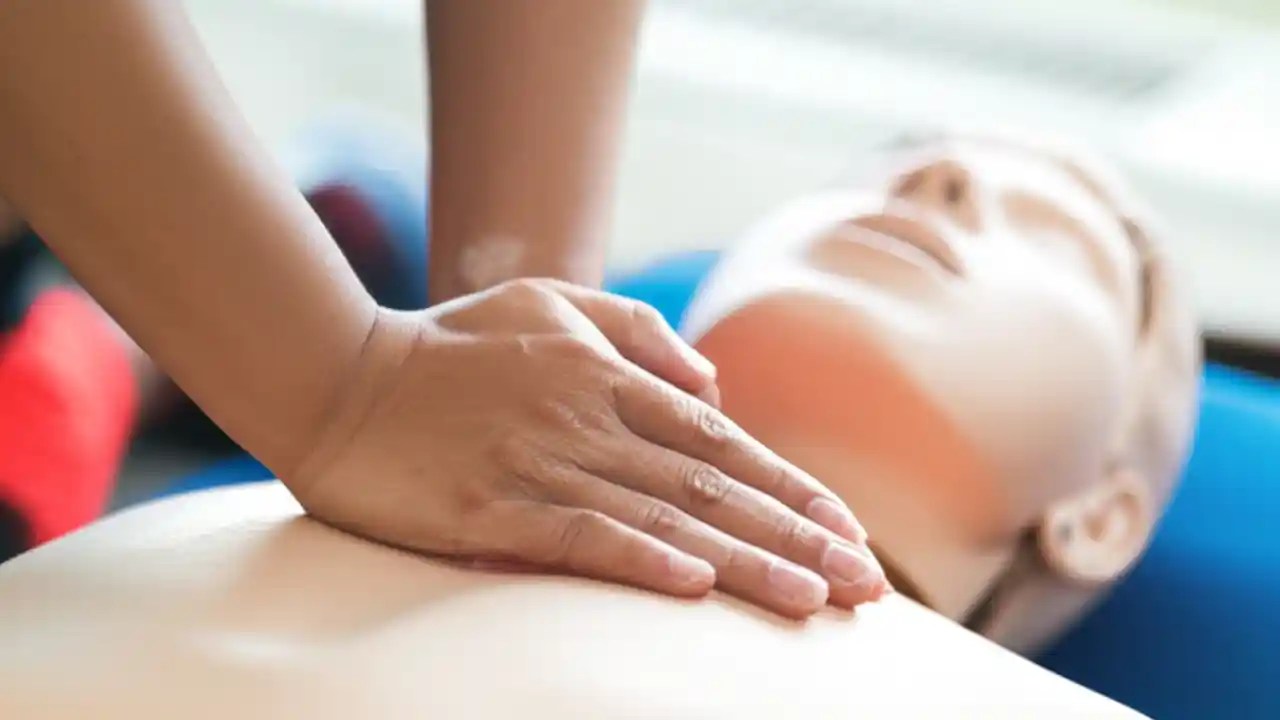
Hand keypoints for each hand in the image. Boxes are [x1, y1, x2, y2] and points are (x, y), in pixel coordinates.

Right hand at [289, 279, 886, 617]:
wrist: (336, 373)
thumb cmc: (450, 345)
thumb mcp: (551, 305)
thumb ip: (638, 336)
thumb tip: (712, 385)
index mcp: (610, 378)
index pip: (725, 443)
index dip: (792, 488)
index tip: (848, 531)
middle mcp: (591, 421)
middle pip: (715, 487)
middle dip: (797, 537)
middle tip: (865, 584)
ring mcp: (541, 463)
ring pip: (665, 518)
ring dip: (744, 562)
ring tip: (813, 602)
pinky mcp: (490, 506)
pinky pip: (579, 535)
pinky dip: (640, 559)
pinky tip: (695, 587)